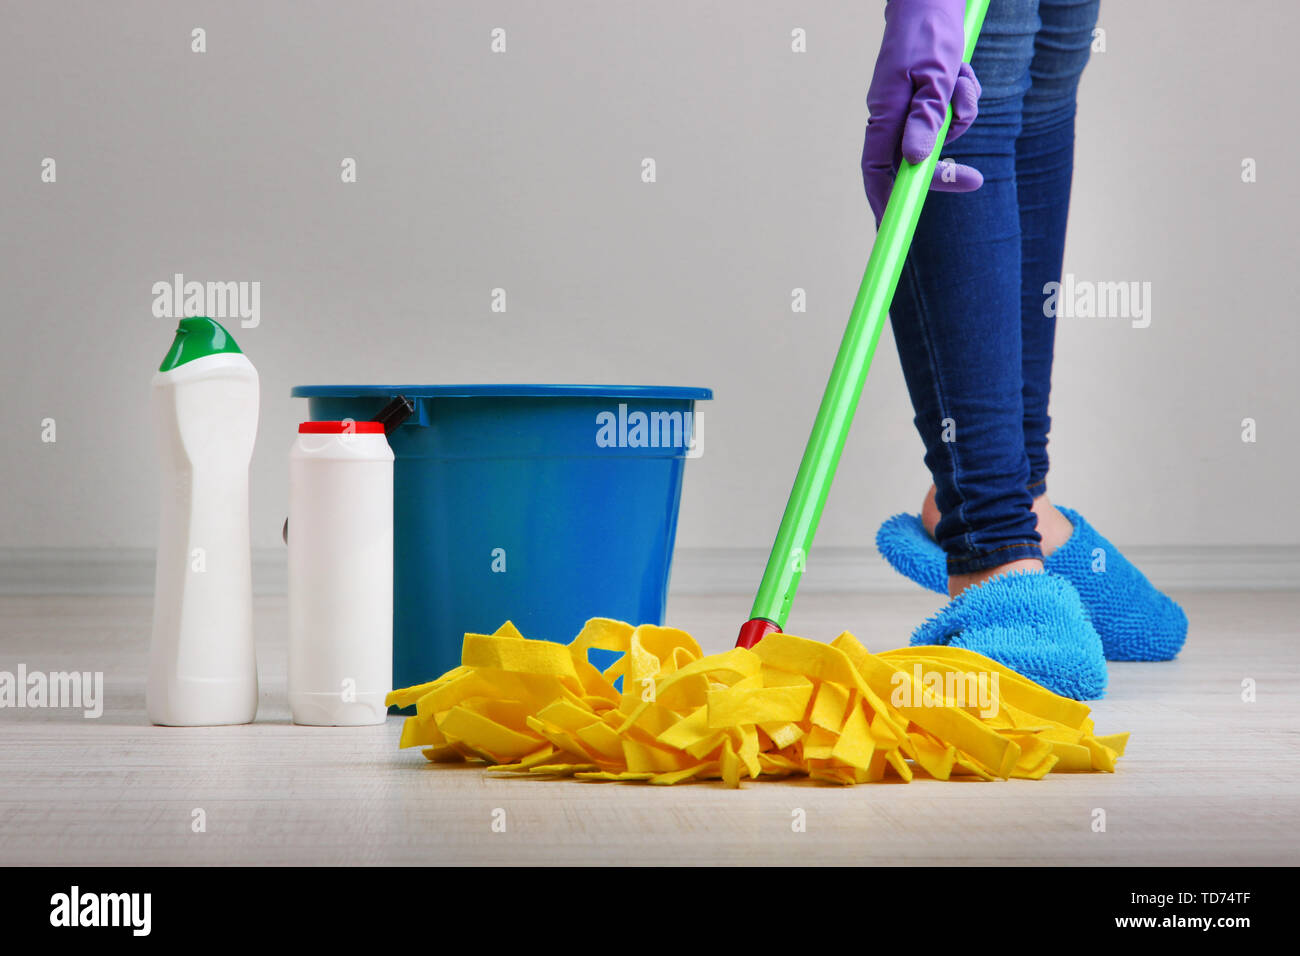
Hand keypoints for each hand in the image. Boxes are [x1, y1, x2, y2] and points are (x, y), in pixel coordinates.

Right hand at [861, 0, 982, 224]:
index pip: (876, 168)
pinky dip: (963, 96)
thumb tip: (916, 161)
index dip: (883, 200)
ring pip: (940, 133)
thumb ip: (927, 118)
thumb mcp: (937, 75)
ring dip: (961, 111)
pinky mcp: (925, 97)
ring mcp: (908, 106)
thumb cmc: (931, 31)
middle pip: (913, 160)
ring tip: (962, 77)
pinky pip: (949, 112)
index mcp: (885, 111)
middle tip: (977, 180)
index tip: (894, 225)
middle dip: (945, 168)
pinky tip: (962, 72)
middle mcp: (892, 114)